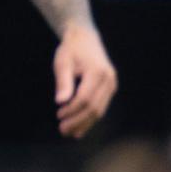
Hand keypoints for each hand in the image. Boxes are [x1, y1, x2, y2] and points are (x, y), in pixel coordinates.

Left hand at [53, 23, 115, 137]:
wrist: (85, 38)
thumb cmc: (71, 50)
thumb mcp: (62, 63)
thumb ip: (63, 82)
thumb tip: (60, 102)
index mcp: (97, 72)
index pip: (85, 98)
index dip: (72, 110)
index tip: (58, 116)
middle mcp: (108, 79)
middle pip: (94, 107)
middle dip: (78, 121)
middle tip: (62, 130)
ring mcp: (112, 84)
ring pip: (100, 110)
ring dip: (85, 123)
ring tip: (70, 133)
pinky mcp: (110, 88)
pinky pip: (101, 106)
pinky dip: (91, 118)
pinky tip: (80, 128)